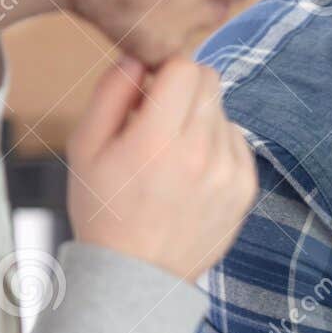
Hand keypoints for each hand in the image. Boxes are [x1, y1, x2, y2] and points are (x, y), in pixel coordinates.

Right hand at [65, 57, 257, 282]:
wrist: (137, 274)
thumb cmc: (105, 209)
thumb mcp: (86, 147)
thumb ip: (111, 92)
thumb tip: (139, 58)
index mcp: (157, 141)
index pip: (184, 66)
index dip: (164, 71)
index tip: (149, 91)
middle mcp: (200, 154)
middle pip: (209, 81)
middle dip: (184, 89)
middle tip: (160, 120)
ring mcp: (229, 173)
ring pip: (223, 111)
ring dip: (200, 120)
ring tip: (174, 156)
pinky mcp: (245, 189)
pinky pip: (238, 141)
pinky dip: (218, 146)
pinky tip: (193, 172)